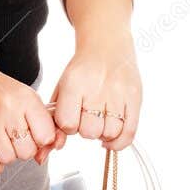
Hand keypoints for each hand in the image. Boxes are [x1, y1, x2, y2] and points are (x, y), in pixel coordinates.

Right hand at [0, 55, 62, 174]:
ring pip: (8, 158)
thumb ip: (40, 121)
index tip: (32, 136)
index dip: (40, 141)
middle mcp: (7, 107)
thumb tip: (51, 147)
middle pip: (27, 151)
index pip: (46, 136)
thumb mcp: (22, 97)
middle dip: (20, 149)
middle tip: (10, 137)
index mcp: (25, 98)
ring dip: (4, 155)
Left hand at [51, 33, 141, 150]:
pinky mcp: (135, 100)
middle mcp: (97, 90)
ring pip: (110, 133)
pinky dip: (119, 142)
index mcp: (74, 85)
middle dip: (85, 131)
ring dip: (103, 135)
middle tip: (86, 121)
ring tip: (100, 124)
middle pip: (89, 131)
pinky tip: (111, 139)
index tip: (70, 121)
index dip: (67, 127)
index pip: (67, 122)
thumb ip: (56, 110)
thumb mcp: (62, 84)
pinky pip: (130, 132)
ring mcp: (118, 96)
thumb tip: (54, 136)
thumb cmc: (82, 70)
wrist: (108, 47)